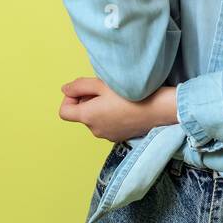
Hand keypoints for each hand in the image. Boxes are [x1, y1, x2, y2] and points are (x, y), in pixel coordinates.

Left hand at [58, 77, 179, 141]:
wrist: (158, 110)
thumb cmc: (131, 95)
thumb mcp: (102, 84)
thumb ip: (79, 86)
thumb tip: (65, 90)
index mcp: (87, 117)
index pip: (64, 112)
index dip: (69, 99)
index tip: (83, 90)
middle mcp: (94, 130)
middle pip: (81, 114)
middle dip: (88, 100)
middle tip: (105, 89)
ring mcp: (107, 136)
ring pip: (95, 119)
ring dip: (100, 108)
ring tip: (117, 97)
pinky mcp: (119, 137)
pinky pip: (107, 124)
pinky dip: (110, 115)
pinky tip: (125, 107)